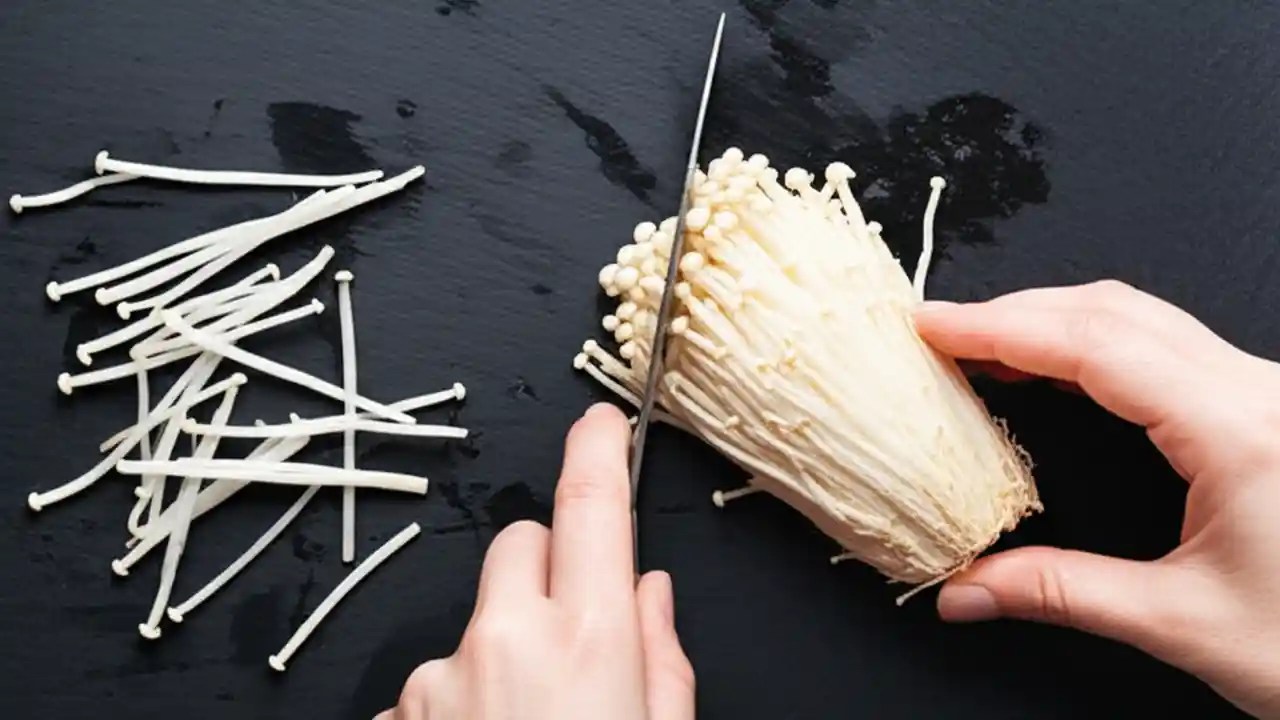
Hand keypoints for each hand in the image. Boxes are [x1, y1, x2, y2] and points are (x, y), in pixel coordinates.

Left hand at [377, 403, 694, 719]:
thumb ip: (659, 658)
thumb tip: (648, 595)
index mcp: (587, 640)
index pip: (591, 505)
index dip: (598, 450)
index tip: (602, 424)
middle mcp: (505, 640)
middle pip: (520, 545)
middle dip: (548, 567)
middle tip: (573, 637)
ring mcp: (440, 675)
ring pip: (477, 618)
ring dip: (502, 647)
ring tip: (526, 718)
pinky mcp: (396, 711)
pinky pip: (437, 678)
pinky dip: (460, 700)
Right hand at [913, 280, 1279, 718]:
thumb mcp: (1185, 624)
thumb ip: (1063, 593)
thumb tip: (963, 594)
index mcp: (1239, 430)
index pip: (1096, 346)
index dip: (1003, 327)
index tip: (934, 325)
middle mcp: (1258, 392)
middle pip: (1115, 312)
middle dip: (1017, 311)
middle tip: (939, 330)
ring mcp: (1266, 392)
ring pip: (1143, 319)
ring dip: (1053, 320)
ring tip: (980, 342)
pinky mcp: (1263, 407)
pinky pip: (1165, 346)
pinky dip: (1091, 343)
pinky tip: (1052, 367)